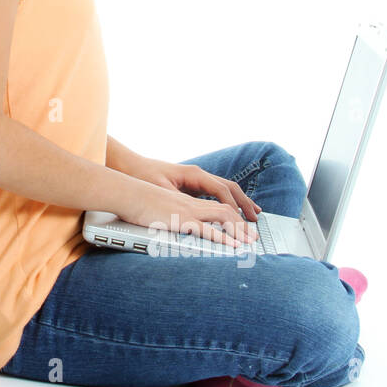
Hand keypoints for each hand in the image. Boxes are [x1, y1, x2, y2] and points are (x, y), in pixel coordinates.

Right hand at [116, 178, 258, 248]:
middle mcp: (191, 203)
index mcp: (186, 201)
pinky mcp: (181, 219)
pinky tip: (233, 245)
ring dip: (239, 230)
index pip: (216, 205)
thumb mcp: (155, 208)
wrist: (126, 193)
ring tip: (250, 242)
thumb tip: (167, 225)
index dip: (233, 215)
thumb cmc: (136, 200)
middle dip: (243, 223)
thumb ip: (166, 216)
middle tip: (254, 236)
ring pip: (222, 216)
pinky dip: (223, 237)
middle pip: (225, 209)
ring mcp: (187, 210)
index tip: (242, 227)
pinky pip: (207, 229)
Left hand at [132, 158, 260, 221]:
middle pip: (229, 188)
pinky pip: (217, 195)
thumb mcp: (159, 189)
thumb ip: (176, 199)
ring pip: (225, 191)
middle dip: (244, 203)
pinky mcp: (193, 187)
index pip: (221, 189)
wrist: (131, 166)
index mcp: (194, 175)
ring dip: (240, 203)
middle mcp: (199, 176)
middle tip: (256, 219)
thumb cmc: (143, 175)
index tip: (242, 218)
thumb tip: (187, 210)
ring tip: (254, 215)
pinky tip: (233, 212)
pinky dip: (228, 204)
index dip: (233, 205)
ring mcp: (197, 181)